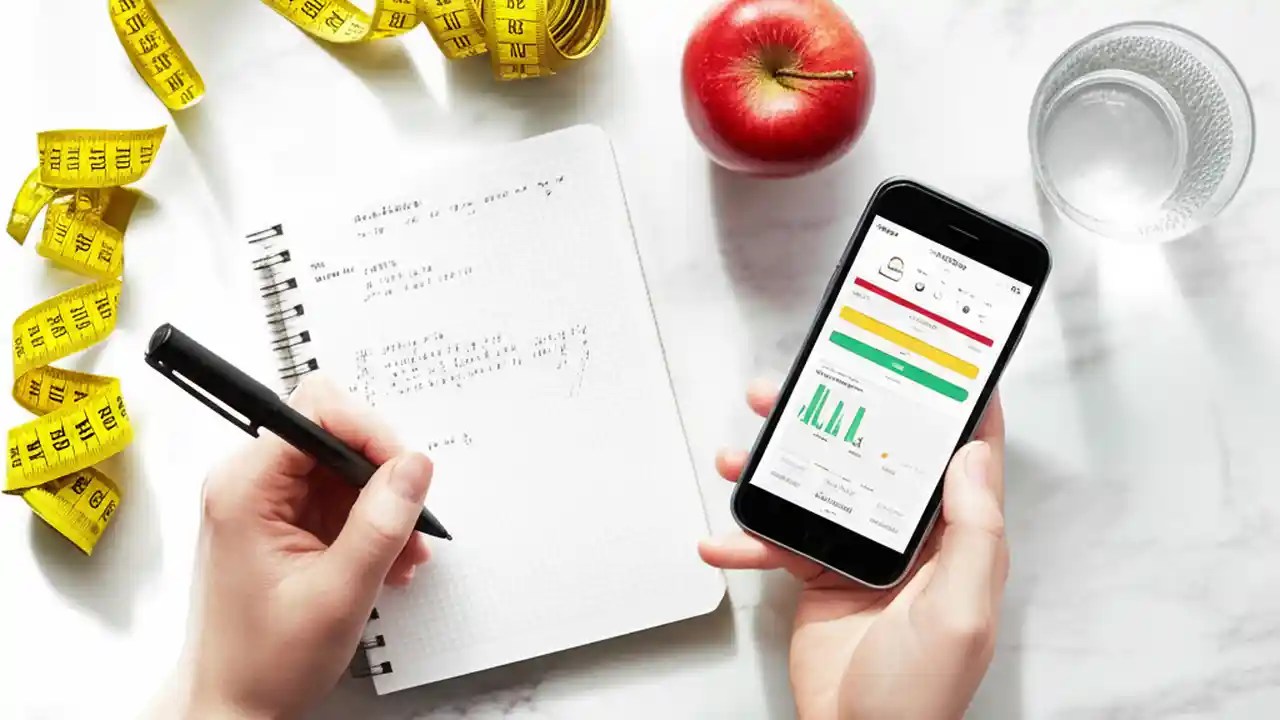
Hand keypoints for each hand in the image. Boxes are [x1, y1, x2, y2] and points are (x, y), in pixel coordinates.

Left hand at [150, 376, 434, 718]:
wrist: (234, 708)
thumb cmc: (262, 662)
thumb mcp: (339, 593)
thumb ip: (381, 524)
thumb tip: (415, 467)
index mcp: (245, 487)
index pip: (316, 411)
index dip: (369, 432)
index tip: (405, 470)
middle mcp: (250, 483)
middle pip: (334, 435)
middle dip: (383, 475)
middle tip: (409, 520)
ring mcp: (266, 502)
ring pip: (344, 469)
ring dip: (383, 506)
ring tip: (402, 554)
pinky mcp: (282, 521)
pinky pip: (339, 499)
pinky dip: (370, 525)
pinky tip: (385, 561)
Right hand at [701, 380, 1007, 719]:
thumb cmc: (920, 694)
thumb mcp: (961, 610)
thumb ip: (974, 532)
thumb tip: (972, 456)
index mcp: (957, 539)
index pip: (964, 457)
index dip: (953, 408)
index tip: (934, 364)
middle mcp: (911, 539)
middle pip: (872, 458)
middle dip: (833, 419)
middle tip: (797, 390)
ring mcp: (860, 555)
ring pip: (818, 488)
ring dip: (776, 468)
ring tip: (742, 454)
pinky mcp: (819, 575)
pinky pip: (778, 542)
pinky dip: (745, 539)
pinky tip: (723, 539)